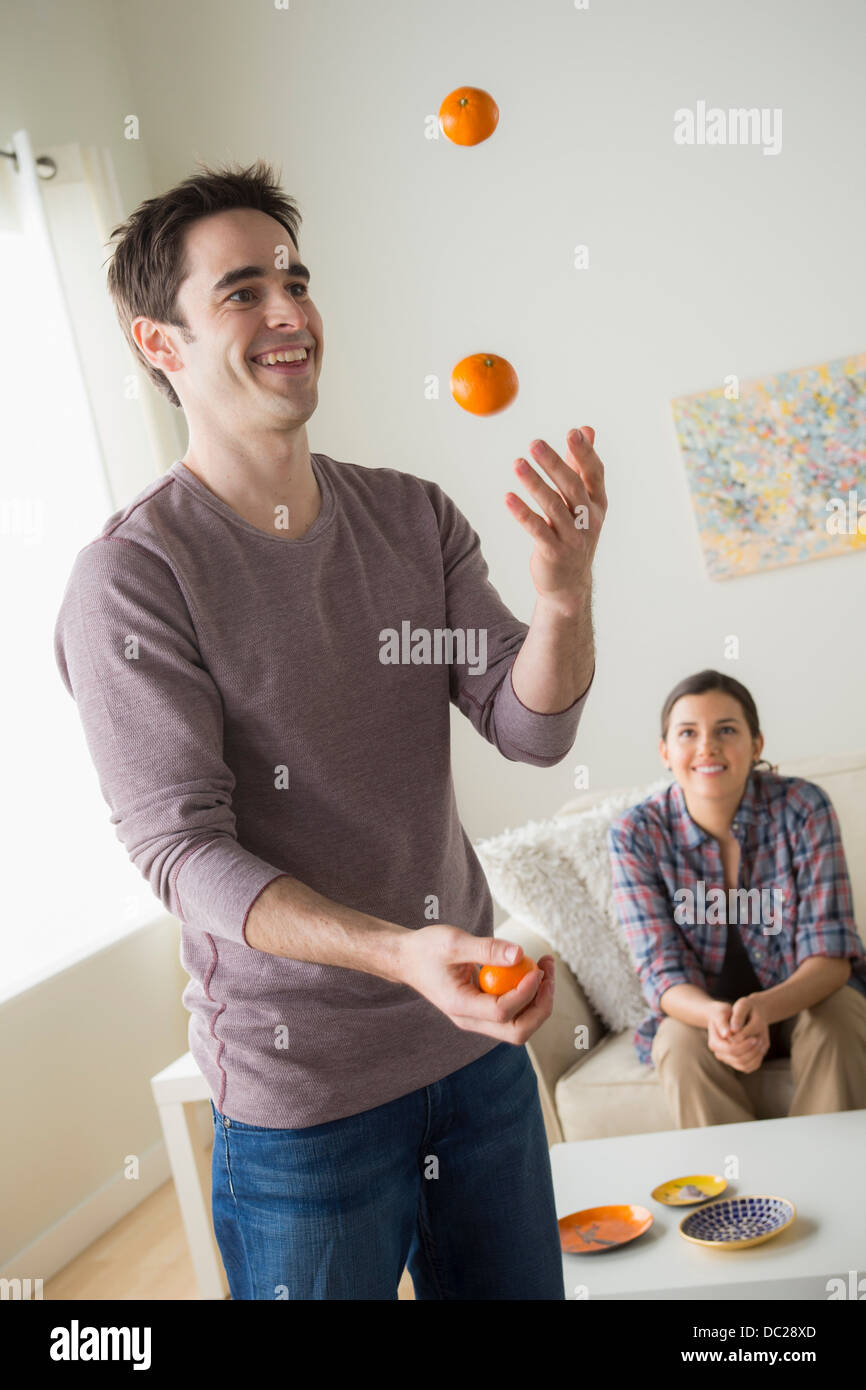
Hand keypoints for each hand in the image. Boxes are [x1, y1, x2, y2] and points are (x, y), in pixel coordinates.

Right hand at [399, 925, 553, 1043]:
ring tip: (545, 966)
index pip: (502, 1011)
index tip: (537, 969)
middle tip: (548, 975)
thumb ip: (486, 949)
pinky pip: (513, 1012)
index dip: (525, 993)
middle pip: (517, 1031)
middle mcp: (470, 1020)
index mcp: (460, 1006)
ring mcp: (477, 1018)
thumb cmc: (427, 948)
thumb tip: (520, 954)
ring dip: (539, 1000)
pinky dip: (528, 995)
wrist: (408, 960)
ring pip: (519, 1025)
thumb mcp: (454, 942)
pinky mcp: (483, 1010)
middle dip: (541, 1006)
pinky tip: (532, 969)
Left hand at [505, 425, 606, 620]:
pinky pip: (537, 529)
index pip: (594, 474)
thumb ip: (581, 465)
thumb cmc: (573, 534)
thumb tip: (586, 429)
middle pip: (572, 487)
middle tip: (535, 444)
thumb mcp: (582, 501)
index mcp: (597, 504)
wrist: (569, 583)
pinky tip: (508, 497)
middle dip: (554, 464)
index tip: (573, 432)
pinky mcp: (553, 552)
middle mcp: (588, 520)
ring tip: (518, 464)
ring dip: (534, 484)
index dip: (585, 453)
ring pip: (553, 506)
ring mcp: (572, 538)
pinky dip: (522, 513)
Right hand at [707, 998, 769, 1072]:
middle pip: (738, 1059)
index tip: (754, 1037)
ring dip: (755, 1056)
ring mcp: (727, 1059)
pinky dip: (756, 1061)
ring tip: (761, 1043)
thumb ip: (722, 1022)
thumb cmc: (723, 1013)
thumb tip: (727, 1034)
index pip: (730, 1049)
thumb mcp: (721, 1013)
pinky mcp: (735, 1062)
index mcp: (714, 1043)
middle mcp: (719, 1054)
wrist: (724, 1018)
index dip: (744, 1045)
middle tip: (760, 1040)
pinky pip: (748, 1067)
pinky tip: (760, 1049)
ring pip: (744, 1066)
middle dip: (751, 1051)